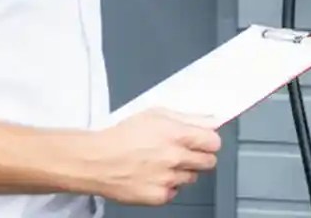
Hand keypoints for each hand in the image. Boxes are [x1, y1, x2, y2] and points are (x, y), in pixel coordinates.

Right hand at [81, 108, 220, 205]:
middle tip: (184, 153)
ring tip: (161, 163)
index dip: (209, 142)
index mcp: (177, 134)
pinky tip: (153, 175)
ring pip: (191, 177)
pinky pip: (174, 192)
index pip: (214, 142)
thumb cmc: (122, 135)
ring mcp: (168, 179)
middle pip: (208, 162)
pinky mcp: (159, 196)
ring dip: (181, 171)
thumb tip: (212, 120)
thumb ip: (188, 117)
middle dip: (199, 157)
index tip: (203, 142)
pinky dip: (167, 185)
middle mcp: (176, 157)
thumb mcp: (156, 114)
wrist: (97, 161)